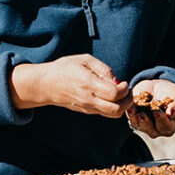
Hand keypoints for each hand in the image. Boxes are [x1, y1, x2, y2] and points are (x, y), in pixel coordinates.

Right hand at [10, 55, 130, 116]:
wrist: (45, 85)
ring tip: (123, 95)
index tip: (124, 83)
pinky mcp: (86, 111)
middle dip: (128, 101)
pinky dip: (113, 107)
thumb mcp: (84, 60)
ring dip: (122, 106)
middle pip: (116, 110)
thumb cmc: (64, 69)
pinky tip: (112, 97)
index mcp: (88, 83)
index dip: (124, 90)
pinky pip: (104, 113)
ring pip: (112, 114)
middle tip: (128, 92)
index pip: (114, 94)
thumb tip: (117, 81)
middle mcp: (88, 98)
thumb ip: (103, 69)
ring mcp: (87, 107)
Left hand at [127, 79, 174, 137]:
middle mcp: (157, 128)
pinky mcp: (135, 116)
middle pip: (151, 130)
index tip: (156, 112)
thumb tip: (171, 113)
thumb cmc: (174, 95)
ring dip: (134, 118)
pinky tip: (129, 106)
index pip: (166, 127)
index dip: (161, 120)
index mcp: (170, 125)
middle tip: (142, 115)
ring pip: (138, 125)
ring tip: (133, 110)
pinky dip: (129, 112)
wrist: (161, 87)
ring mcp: (144, 123)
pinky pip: (131, 117)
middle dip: (146, 122)